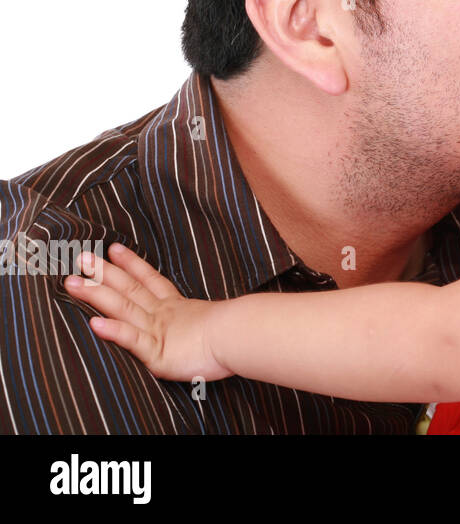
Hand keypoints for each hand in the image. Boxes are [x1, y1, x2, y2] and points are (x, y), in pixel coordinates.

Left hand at [63, 243, 231, 382]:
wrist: (244, 336)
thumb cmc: (236, 331)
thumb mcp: (216, 319)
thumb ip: (208, 317)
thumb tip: (226, 313)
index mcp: (177, 308)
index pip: (150, 281)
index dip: (132, 265)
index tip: (115, 249)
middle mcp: (164, 316)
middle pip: (129, 290)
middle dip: (103, 273)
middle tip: (82, 256)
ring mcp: (159, 332)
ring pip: (123, 309)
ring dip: (97, 295)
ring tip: (72, 282)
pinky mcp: (158, 353)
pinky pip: (133, 340)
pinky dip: (114, 332)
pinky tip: (94, 324)